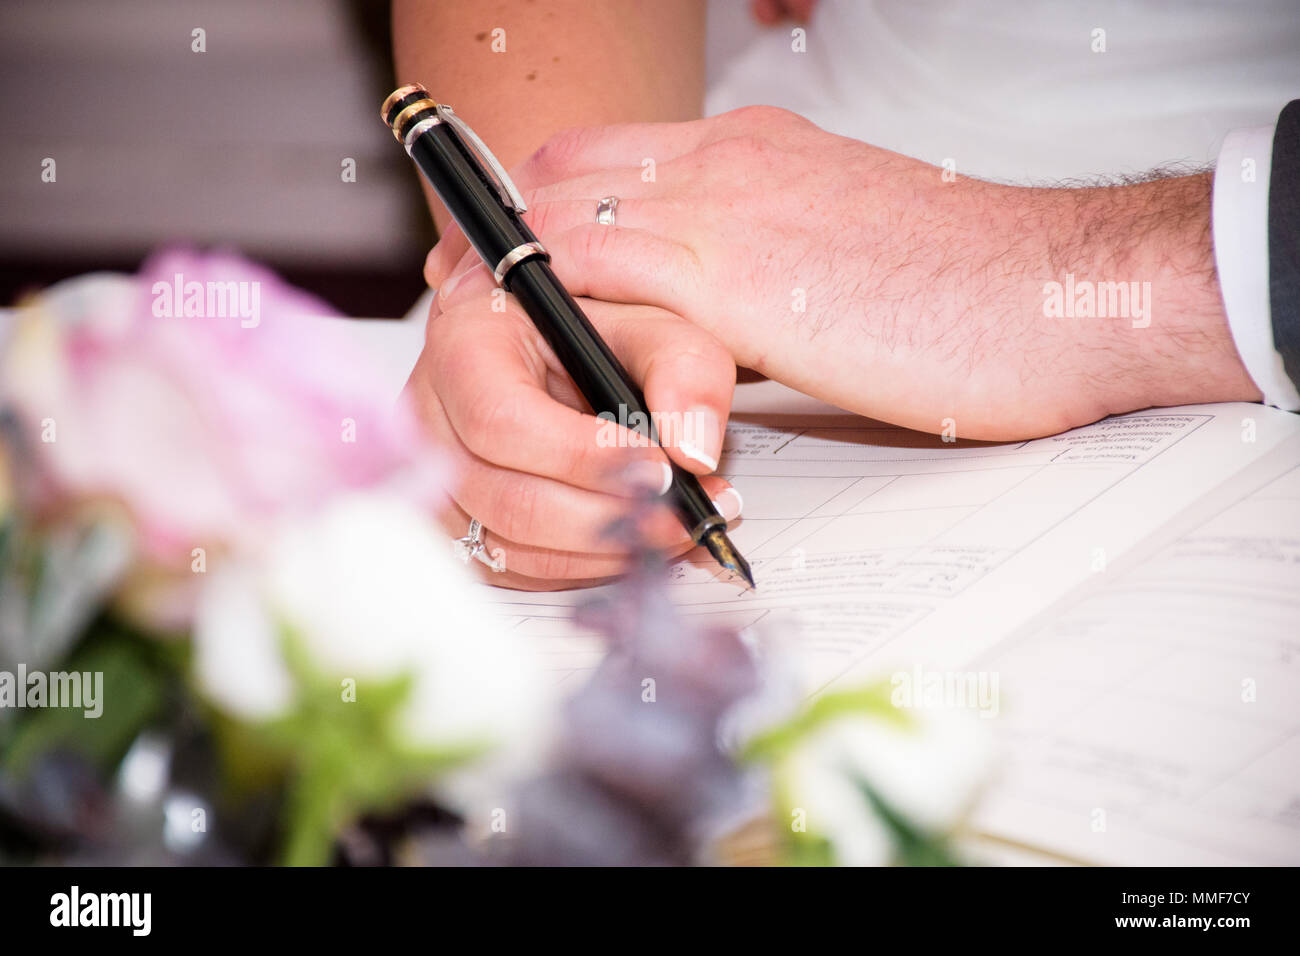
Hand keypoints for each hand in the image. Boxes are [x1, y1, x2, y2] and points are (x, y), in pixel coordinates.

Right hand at [403, 290, 740, 590]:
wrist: (555, 358)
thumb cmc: (591, 337)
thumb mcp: (650, 325)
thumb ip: (684, 370)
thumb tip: (693, 451)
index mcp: (466, 347)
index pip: (502, 419)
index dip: (580, 456)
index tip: (656, 468)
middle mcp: (436, 418)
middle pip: (508, 497)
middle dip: (604, 517)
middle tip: (676, 515)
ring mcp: (439, 480)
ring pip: (510, 545)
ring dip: (600, 550)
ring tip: (668, 530)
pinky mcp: (458, 528)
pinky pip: (514, 570)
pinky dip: (580, 568)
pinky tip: (630, 542)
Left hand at [431, 106, 1260, 439]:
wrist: (1057, 292)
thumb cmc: (974, 288)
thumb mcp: (854, 254)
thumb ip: (778, 271)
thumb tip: (727, 322)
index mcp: (762, 153)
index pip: (614, 156)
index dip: (546, 203)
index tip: (506, 250)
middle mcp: (733, 163)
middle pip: (568, 173)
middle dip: (506, 234)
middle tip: (459, 291)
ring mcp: (729, 210)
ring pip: (567, 219)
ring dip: (515, 279)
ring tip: (469, 333)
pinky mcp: (737, 279)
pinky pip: (599, 278)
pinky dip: (551, 315)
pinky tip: (526, 357)